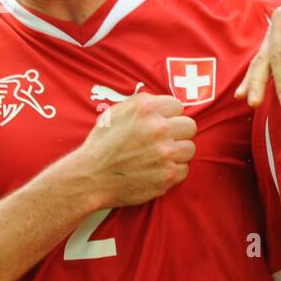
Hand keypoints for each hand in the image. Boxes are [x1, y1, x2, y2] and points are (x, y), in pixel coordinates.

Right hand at [73, 93, 196, 208]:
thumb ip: (142, 103)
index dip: (169, 116)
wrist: (90, 177)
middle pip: (190, 126)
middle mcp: (159, 129)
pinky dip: (173, 171)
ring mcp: (165, 153)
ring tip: (159, 157)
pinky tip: (156, 170)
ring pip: (190, 148)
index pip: (178, 106)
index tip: (161, 124)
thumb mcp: (116, 112)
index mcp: (146, 109)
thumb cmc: (102, 144)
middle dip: (178, 133)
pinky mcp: (168, 175)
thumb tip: (163, 103)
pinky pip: (184, 169)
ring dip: (177, 153)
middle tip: (164, 141)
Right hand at [235, 0, 280, 108]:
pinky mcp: (276, 39)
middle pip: (275, 54)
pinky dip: (252, 76)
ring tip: (254, 103)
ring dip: (258, 82)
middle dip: (278, 81)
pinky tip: (242, 94)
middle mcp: (280, 19)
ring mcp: (275, 30)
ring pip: (263, 58)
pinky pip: (262, 59)